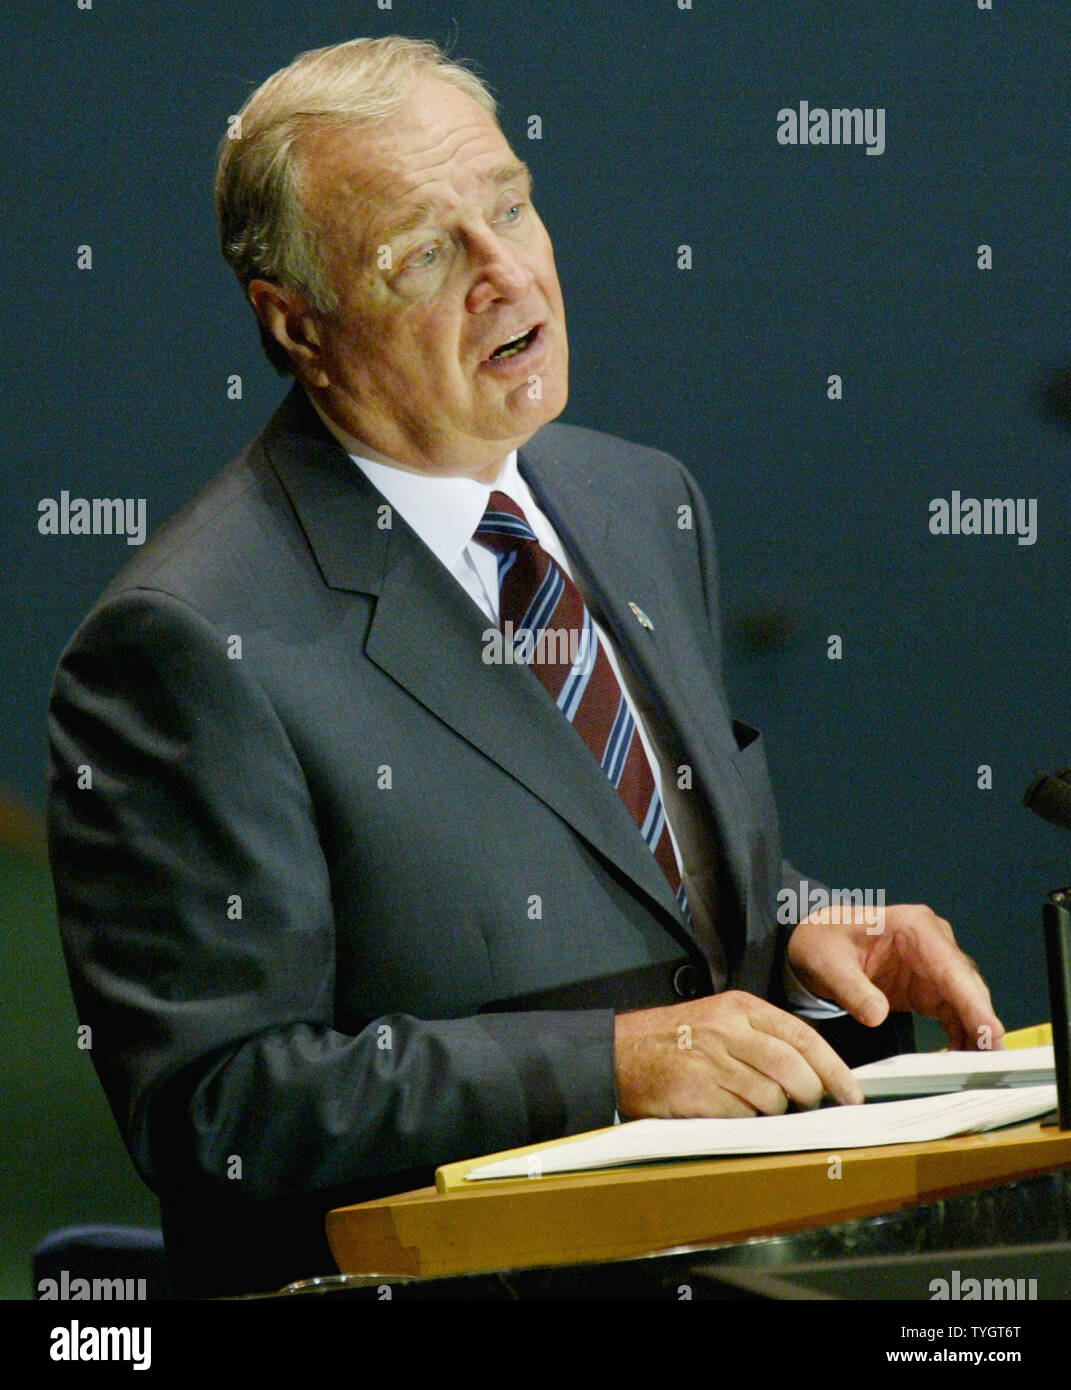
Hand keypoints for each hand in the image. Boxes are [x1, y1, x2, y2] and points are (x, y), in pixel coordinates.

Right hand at [613, 990, 863, 1119]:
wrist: (618, 1053)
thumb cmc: (675, 1040)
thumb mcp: (719, 1020)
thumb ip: (762, 1038)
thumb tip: (812, 1073)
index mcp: (740, 1007)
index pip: (802, 1036)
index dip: (834, 1069)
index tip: (851, 1094)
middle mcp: (728, 1029)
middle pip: (792, 1068)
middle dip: (809, 1095)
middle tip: (808, 1107)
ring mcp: (710, 1060)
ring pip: (770, 1097)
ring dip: (775, 1112)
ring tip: (757, 1107)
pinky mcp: (695, 1091)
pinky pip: (740, 1116)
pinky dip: (745, 1122)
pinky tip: (731, 1112)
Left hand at [787, 902, 1003, 1050]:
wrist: (816, 942)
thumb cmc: (823, 941)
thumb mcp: (829, 964)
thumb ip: (853, 990)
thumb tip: (875, 1016)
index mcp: (914, 926)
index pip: (951, 967)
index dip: (973, 1001)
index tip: (991, 1031)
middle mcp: (934, 942)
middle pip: (967, 986)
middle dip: (982, 1022)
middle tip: (994, 1058)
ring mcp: (934, 965)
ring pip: (966, 1002)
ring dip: (975, 1033)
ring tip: (983, 1066)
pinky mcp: (929, 987)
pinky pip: (953, 1013)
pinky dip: (960, 1034)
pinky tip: (963, 1057)